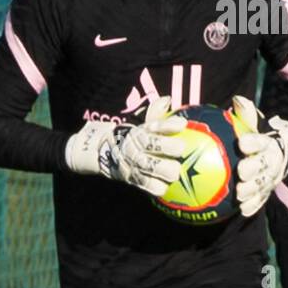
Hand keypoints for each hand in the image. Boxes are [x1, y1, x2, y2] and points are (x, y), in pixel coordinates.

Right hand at [63, 96, 187, 196]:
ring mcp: (131, 163)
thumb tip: (167, 100)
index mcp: (138, 131)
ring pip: (147, 166)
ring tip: (175, 172)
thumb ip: (154, 113)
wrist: (104, 152)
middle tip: (180, 149)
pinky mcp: (130, 178)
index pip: (153, 126)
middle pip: (150, 145)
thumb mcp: (139, 122)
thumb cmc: (132, 136)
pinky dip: (154, 186)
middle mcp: (134, 146)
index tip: (182, 124)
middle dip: (166, 147)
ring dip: (162, 170)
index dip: (168, 125)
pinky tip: (165, 188)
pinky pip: (144, 184)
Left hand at [231, 95, 287, 217]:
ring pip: (263, 184)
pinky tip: (242, 211)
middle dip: (254, 168)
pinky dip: (254, 205)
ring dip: (252, 190)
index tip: (242, 143)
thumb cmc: (263, 135)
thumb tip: (237, 99)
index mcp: (268, 143)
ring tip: (239, 194)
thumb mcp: (257, 123)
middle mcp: (272, 161)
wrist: (287, 150)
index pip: (261, 141)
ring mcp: (272, 177)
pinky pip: (262, 199)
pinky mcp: (269, 189)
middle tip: (241, 171)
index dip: (253, 142)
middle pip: (264, 165)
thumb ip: (247, 114)